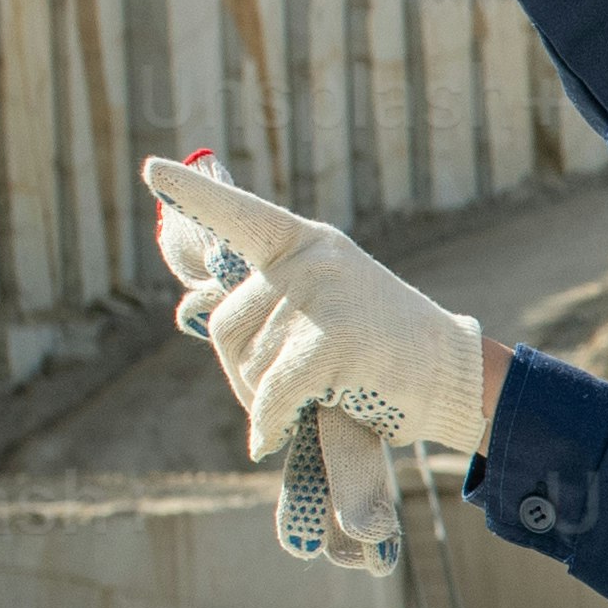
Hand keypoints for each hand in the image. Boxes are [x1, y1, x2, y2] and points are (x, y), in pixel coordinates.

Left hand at [147, 158, 496, 490]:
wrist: (456, 378)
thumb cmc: (384, 350)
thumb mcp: (326, 305)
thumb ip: (266, 302)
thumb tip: (188, 311)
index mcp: (305, 242)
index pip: (239, 215)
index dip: (194, 194)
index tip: (151, 169)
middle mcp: (309, 260)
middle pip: (226, 324)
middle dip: (242, 371)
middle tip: (282, 395)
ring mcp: (322, 296)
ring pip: (247, 365)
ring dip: (265, 400)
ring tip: (314, 399)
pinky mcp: (332, 342)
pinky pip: (272, 394)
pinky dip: (269, 423)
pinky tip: (271, 438)